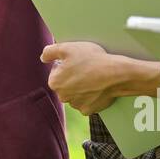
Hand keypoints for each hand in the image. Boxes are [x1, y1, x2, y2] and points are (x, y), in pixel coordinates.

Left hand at [41, 42, 159, 114]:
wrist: (116, 74)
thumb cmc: (92, 59)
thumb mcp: (68, 48)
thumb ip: (50, 52)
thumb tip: (43, 58)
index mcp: (54, 82)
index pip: (56, 72)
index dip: (66, 64)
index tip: (77, 61)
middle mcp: (62, 96)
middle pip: (65, 84)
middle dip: (73, 77)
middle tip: (86, 68)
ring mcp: (76, 105)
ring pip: (75, 94)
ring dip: (81, 87)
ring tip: (93, 77)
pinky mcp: (88, 110)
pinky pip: (86, 102)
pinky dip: (91, 96)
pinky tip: (97, 87)